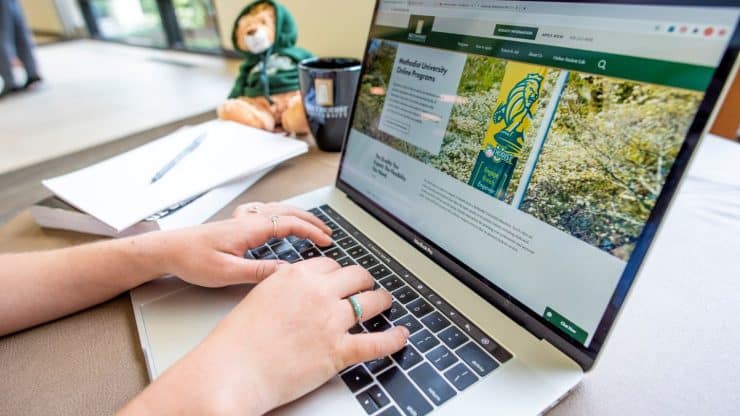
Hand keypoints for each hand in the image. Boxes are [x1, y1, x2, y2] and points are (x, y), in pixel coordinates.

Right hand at [121, 258, 408, 414]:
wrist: (230, 371)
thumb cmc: (236, 341)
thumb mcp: (260, 298)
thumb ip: (285, 291)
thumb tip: (300, 293)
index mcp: (295, 276)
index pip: (330, 265)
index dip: (340, 273)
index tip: (343, 278)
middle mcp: (317, 292)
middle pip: (356, 276)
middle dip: (364, 282)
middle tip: (367, 287)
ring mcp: (330, 320)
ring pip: (371, 301)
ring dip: (381, 301)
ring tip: (385, 303)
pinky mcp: (338, 350)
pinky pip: (377, 342)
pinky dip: (394, 339)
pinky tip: (402, 336)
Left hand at [139, 212, 331, 286]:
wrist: (166, 249)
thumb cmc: (191, 260)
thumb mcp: (226, 272)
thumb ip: (258, 271)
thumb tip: (287, 272)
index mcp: (249, 229)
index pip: (289, 224)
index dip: (312, 232)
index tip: (327, 241)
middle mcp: (247, 220)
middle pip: (287, 212)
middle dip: (311, 221)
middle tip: (328, 232)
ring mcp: (241, 220)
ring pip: (277, 209)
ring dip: (298, 215)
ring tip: (312, 225)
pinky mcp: (234, 224)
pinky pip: (264, 211)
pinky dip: (279, 213)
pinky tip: (278, 219)